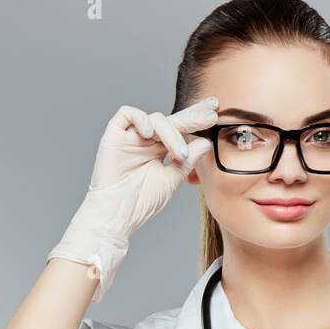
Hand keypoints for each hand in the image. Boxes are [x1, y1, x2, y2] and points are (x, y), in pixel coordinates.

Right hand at [48, 97, 219, 302]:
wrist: (117, 216)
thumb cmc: (141, 202)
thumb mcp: (171, 180)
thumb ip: (187, 161)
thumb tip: (206, 143)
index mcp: (159, 150)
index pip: (180, 130)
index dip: (196, 119)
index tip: (215, 113)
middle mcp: (145, 140)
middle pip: (171, 119)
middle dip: (192, 115)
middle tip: (211, 114)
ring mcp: (130, 137)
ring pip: (155, 119)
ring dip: (171, 134)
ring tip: (179, 153)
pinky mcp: (114, 135)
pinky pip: (126, 114)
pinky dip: (140, 118)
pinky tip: (149, 133)